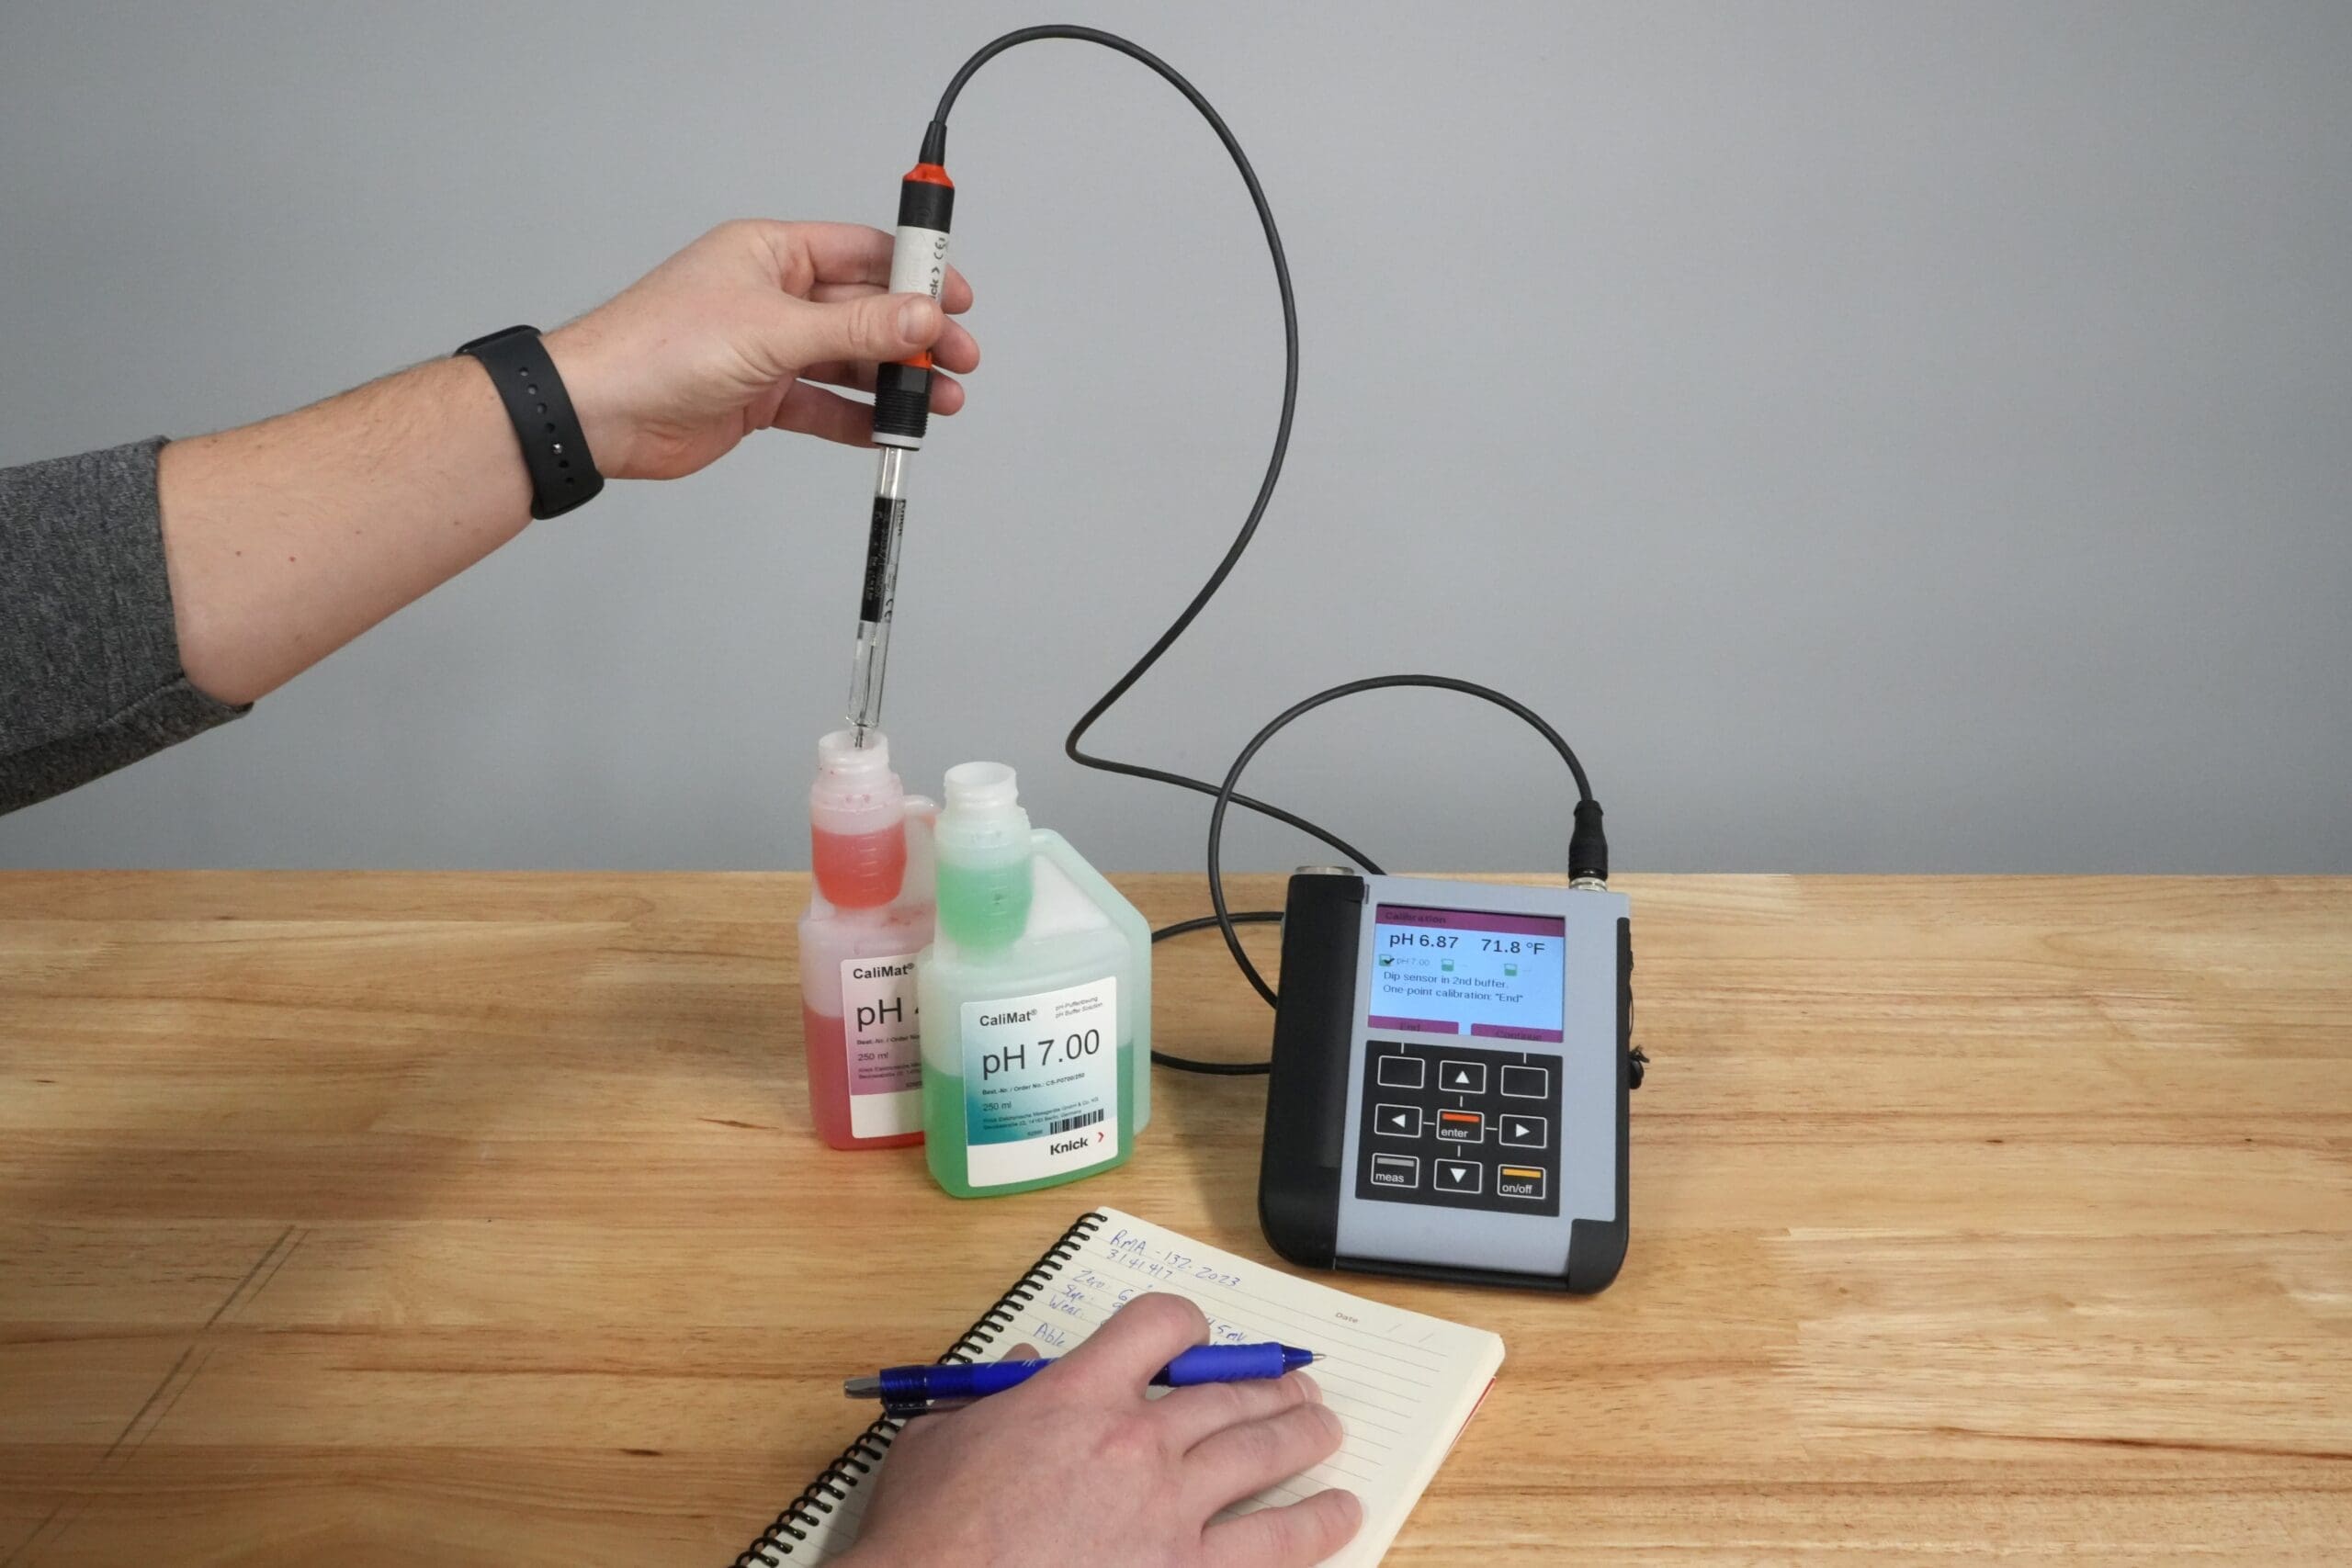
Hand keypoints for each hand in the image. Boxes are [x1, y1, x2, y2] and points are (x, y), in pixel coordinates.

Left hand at [543, 220, 980, 480]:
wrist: (601, 413)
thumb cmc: (659, 347)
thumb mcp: (773, 330)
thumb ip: (855, 327)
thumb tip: (920, 316)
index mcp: (771, 253)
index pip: (861, 252)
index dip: (914, 273)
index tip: (955, 297)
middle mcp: (772, 296)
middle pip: (864, 311)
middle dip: (915, 336)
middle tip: (958, 359)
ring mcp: (767, 348)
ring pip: (850, 360)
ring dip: (895, 381)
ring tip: (939, 402)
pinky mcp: (761, 397)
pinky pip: (825, 405)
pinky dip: (858, 418)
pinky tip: (889, 430)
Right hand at [840, 1295, 1361, 1567]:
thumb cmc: (928, 1534)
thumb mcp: (941, 1437)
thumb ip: (991, 1394)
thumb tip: (1025, 1366)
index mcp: (1078, 1396)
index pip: (1159, 1324)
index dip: (1183, 1324)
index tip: (1194, 1340)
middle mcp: (1137, 1443)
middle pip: (1227, 1393)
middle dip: (1267, 1385)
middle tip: (1294, 1386)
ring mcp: (1169, 1513)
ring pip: (1262, 1456)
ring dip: (1303, 1438)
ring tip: (1327, 1432)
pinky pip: (1272, 1548)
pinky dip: (1314, 1529)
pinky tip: (1339, 1519)